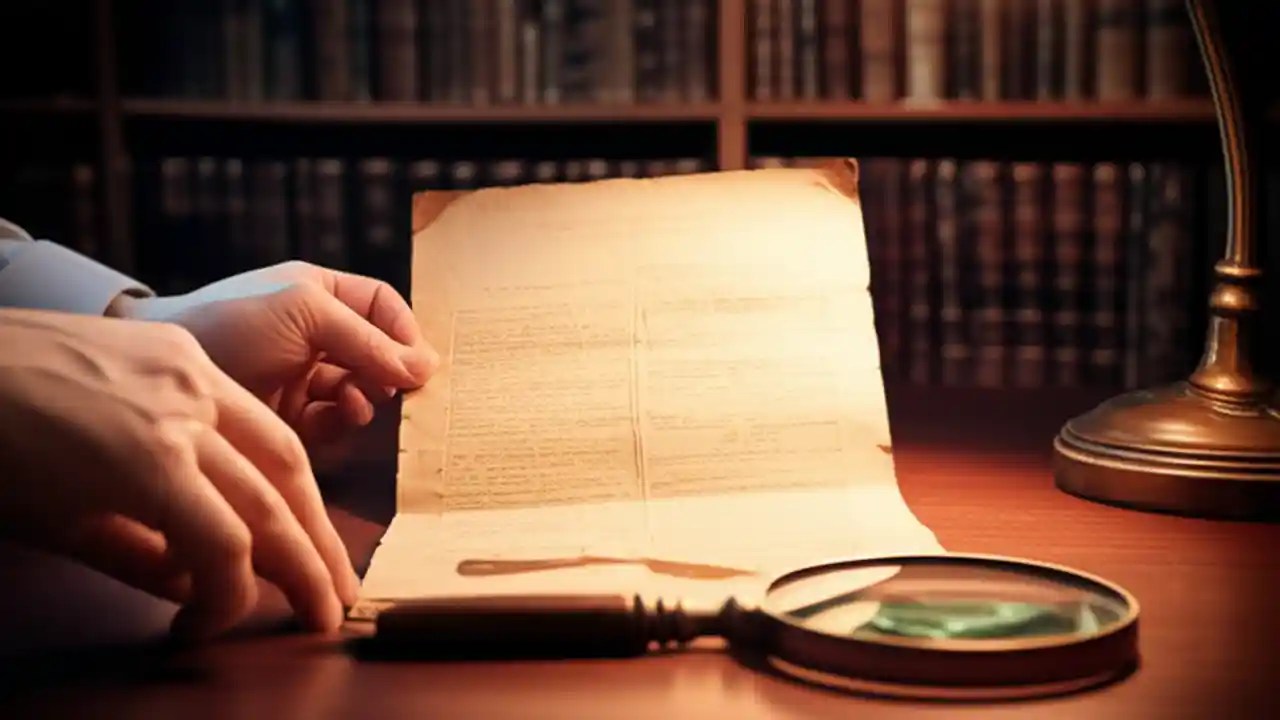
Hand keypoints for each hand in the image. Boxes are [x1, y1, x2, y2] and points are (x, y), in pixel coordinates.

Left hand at [0, 308, 359, 640]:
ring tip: (325, 554)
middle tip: (333, 606)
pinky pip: (243, 410)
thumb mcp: (55, 524)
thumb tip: (191, 585)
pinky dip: (268, 454)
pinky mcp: (182, 351)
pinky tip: (276, 488)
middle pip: (276, 498)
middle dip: (312, 561)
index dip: (230, 600)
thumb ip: (139, 560)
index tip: (206, 627)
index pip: (228, 547)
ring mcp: (191, 373)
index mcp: (149, 463)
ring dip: (310, 509)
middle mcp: (187, 413)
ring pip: (281, 447)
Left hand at [112, 261, 438, 446]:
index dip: (406, 330)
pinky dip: (346, 420)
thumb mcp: (304, 313)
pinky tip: (341, 414)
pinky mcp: (293, 417)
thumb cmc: (229, 323)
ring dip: (369, 397)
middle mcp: (318, 333)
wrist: (163, 376)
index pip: (384, 306)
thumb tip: (426, 366)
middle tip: (406, 390)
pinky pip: (338, 422)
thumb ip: (368, 338)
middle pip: (380, 352)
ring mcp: (306, 375)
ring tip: (360, 401)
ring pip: (363, 390)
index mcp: (321, 293)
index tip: (421, 361)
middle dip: (394, 370)